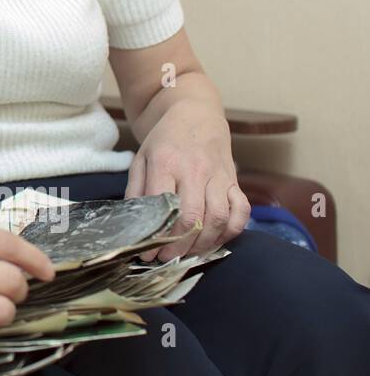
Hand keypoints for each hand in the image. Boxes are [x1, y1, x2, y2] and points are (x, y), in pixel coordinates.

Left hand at [125, 101, 250, 261]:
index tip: (147, 253)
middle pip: (193, 217)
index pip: (164, 206)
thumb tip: (134, 225)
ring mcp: (219, 176)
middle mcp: (195, 170)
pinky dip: (231, 231)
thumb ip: (136, 190)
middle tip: (166, 259)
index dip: (156, 235)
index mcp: (166, 162)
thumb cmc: (164, 141)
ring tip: (186, 255)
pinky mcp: (235, 181)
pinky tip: (214, 240)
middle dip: (179, 246)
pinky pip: (241, 211)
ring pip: (217, 218)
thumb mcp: (141, 159)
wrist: (196, 115)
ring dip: (203, 244)